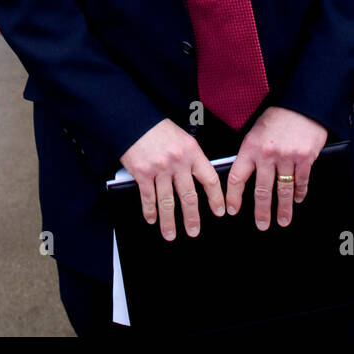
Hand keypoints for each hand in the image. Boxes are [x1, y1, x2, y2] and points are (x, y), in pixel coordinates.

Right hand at [120, 118, 224, 240]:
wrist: (134, 119)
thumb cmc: (158, 128)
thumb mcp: (183, 138)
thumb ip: (191, 158)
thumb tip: (199, 179)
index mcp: (192, 151)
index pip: (210, 178)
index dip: (216, 198)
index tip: (219, 211)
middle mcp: (178, 161)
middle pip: (189, 196)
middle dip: (192, 218)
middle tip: (194, 231)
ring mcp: (160, 168)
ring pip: (167, 202)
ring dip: (169, 222)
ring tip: (171, 234)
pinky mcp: (142, 173)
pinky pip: (148, 197)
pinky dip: (150, 211)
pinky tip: (152, 219)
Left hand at [225, 106, 327, 230]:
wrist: (301, 104)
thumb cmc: (277, 116)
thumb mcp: (256, 131)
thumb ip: (251, 152)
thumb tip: (245, 174)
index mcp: (251, 147)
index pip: (237, 177)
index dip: (233, 197)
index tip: (232, 210)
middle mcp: (268, 154)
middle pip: (262, 190)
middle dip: (262, 211)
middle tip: (262, 225)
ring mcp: (288, 157)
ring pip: (283, 190)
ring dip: (283, 209)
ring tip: (282, 220)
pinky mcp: (305, 158)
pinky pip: (301, 181)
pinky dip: (299, 193)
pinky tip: (297, 199)